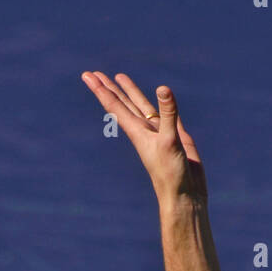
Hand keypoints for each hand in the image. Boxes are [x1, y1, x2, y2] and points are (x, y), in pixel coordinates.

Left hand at [81, 71, 207, 207]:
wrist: (184, 197)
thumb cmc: (172, 175)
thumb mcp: (170, 141)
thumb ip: (168, 114)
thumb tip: (163, 88)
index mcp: (138, 133)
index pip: (115, 106)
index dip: (101, 90)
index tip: (87, 76)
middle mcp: (145, 132)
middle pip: (122, 104)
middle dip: (109, 89)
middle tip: (93, 74)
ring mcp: (160, 134)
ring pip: (141, 106)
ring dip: (130, 92)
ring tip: (119, 77)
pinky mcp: (176, 138)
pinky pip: (166, 114)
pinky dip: (161, 103)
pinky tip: (160, 95)